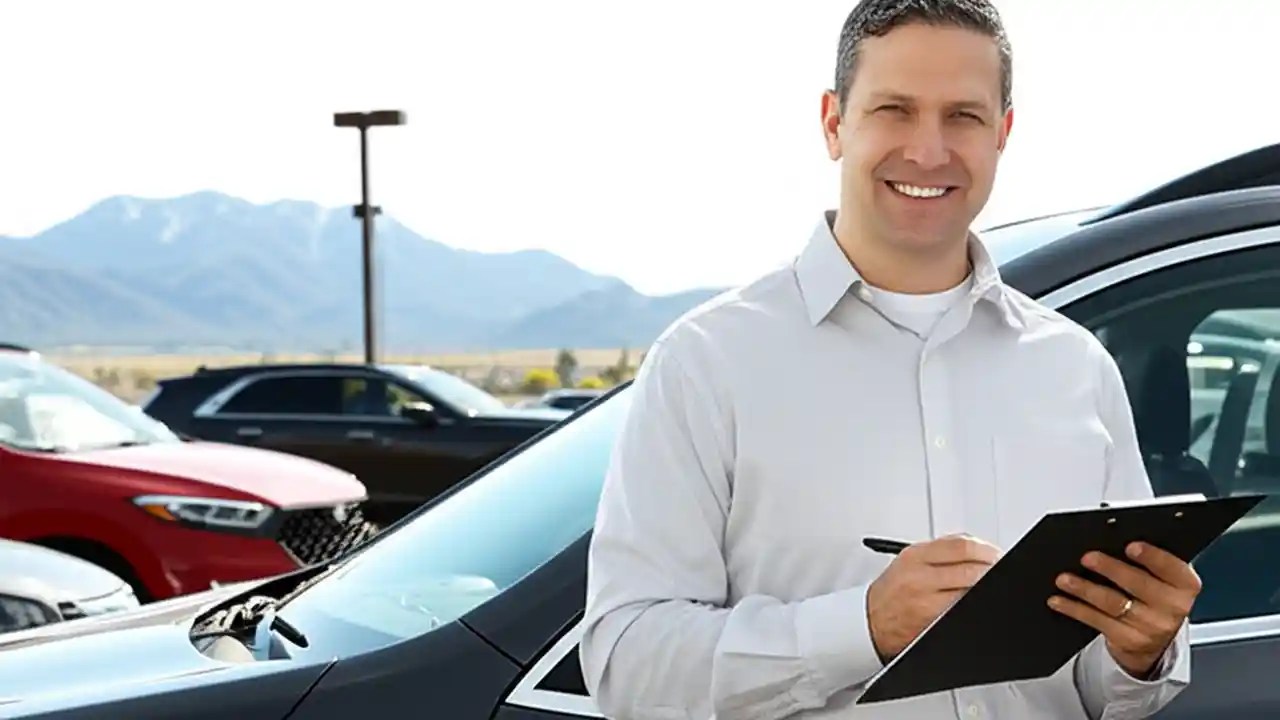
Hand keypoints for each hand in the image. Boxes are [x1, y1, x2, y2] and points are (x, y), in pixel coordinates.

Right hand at [867, 534, 1000, 661]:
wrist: (870, 619)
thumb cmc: (891, 590)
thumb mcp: (909, 560)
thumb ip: (941, 550)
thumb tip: (977, 547)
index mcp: (915, 557)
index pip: (960, 546)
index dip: (986, 549)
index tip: (995, 554)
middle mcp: (920, 578)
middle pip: (971, 570)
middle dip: (991, 571)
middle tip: (998, 570)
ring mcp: (927, 604)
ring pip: (970, 593)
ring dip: (985, 588)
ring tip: (986, 586)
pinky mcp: (932, 624)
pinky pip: (962, 611)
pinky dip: (973, 604)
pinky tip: (974, 601)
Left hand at [1049, 541, 1201, 677]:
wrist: (1153, 641)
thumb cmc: (1153, 597)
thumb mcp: (1161, 578)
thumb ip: (1147, 561)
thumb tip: (1111, 538)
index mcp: (1184, 585)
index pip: (1172, 568)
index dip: (1152, 557)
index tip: (1130, 546)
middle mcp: (1173, 608)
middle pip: (1138, 585)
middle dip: (1110, 569)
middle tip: (1087, 557)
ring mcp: (1151, 627)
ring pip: (1113, 603)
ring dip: (1085, 589)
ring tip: (1064, 578)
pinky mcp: (1129, 640)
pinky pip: (1097, 621)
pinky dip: (1074, 608)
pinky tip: (1059, 600)